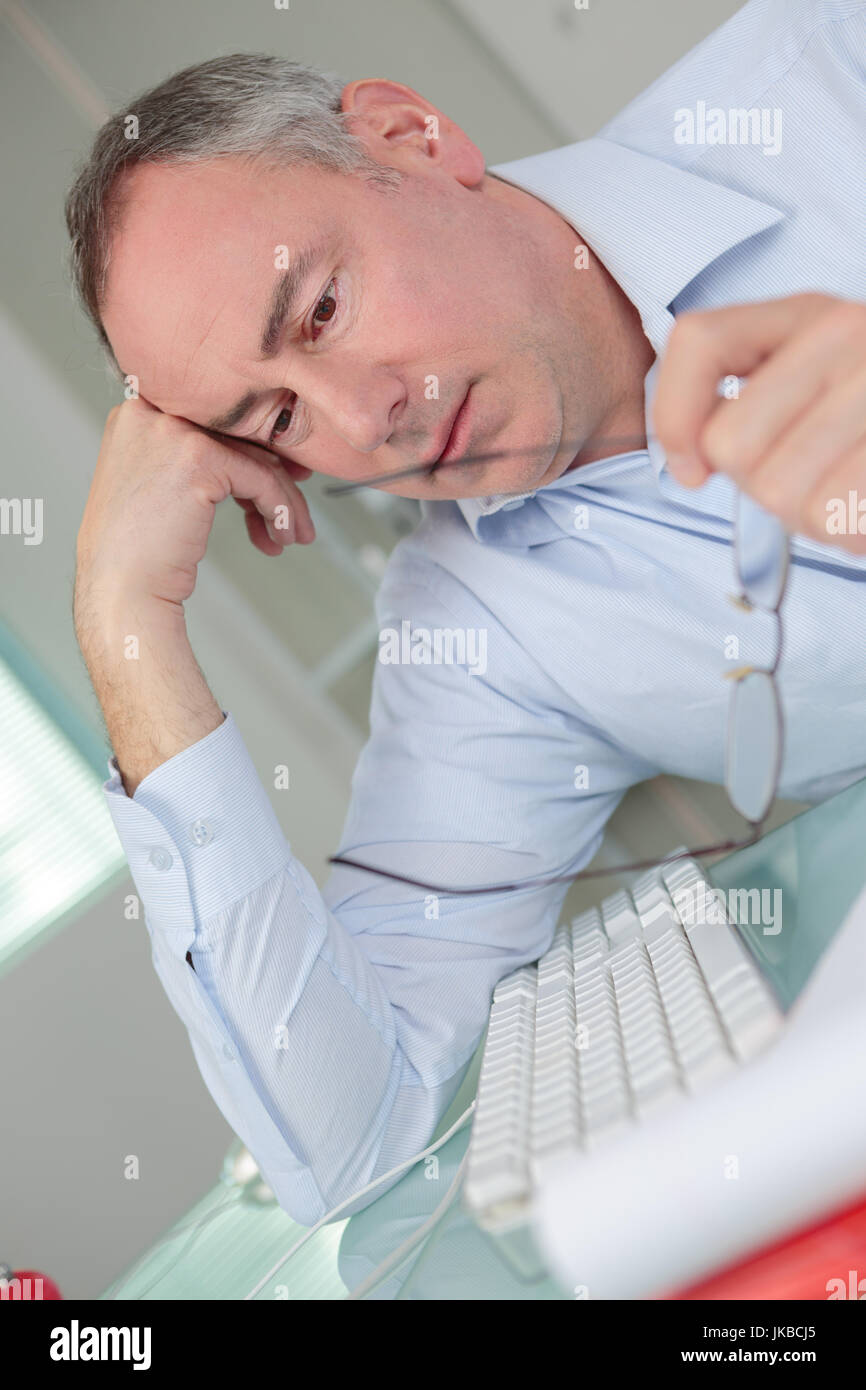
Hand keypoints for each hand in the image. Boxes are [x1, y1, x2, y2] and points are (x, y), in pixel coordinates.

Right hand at [75, 396, 315, 631]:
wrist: (123, 588)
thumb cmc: (140, 551)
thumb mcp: (164, 488)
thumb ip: (201, 462)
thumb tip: (262, 456)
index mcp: (139, 415)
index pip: (216, 424)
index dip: (253, 451)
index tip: (283, 478)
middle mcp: (151, 413)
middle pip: (238, 437)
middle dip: (277, 477)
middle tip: (295, 509)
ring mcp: (173, 432)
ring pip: (256, 458)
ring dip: (284, 501)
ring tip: (290, 534)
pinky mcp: (198, 458)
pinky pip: (261, 478)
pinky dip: (279, 509)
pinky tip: (279, 536)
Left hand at [652, 293, 865, 553]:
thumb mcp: (816, 390)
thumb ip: (748, 408)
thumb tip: (691, 462)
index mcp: (812, 315)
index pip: (699, 340)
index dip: (674, 417)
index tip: (692, 471)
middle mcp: (851, 334)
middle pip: (733, 446)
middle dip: (763, 485)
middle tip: (816, 476)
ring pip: (783, 496)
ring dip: (815, 518)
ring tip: (856, 489)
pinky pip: (838, 523)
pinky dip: (854, 535)